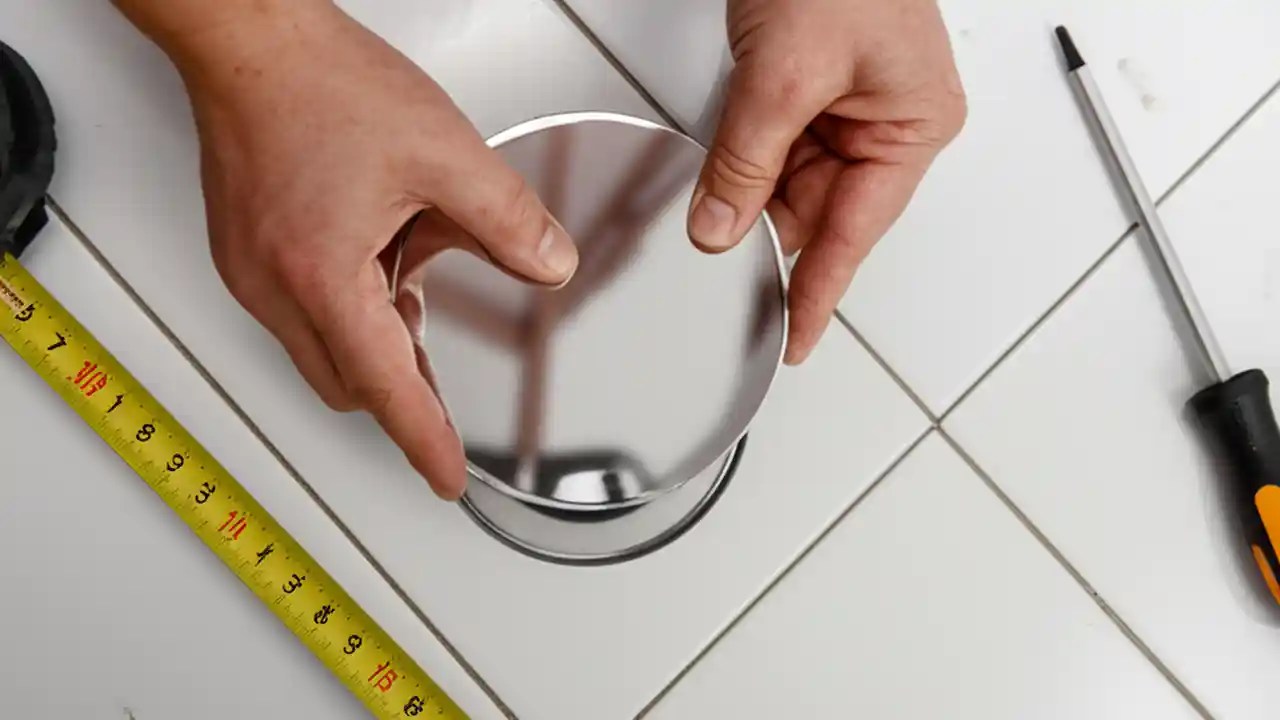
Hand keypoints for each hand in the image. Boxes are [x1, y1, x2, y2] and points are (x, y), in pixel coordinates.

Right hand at [125, 2, 577, 498]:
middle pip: (348, 379)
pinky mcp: (244, 247)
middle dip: (400, 386)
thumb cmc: (319, 83)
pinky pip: (303, 306)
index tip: (445, 478)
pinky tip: (383, 247)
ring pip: (324, 344)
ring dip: (376, 332)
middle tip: (443, 385)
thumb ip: (507, 219)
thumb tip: (549, 265)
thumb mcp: (443, 153)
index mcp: (321, 277)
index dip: (423, 440)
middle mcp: (272, 286)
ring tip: (418, 268)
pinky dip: (349, 300)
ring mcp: (250, 268)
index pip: (385, 389)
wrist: (246, 35)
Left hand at [689, 0, 965, 363]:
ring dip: (748, 201)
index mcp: (914, 125)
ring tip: (713, 216)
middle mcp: (886, 124)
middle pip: (819, 212)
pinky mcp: (811, 93)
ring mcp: (848, 109)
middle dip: (768, 239)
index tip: (793, 341)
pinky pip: (774, 153)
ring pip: (789, 186)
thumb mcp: (785, 71)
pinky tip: (718, 183)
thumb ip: (749, 160)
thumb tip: (720, 228)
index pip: (855, 233)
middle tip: (722, 283)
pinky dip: (742, 170)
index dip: (819, 293)